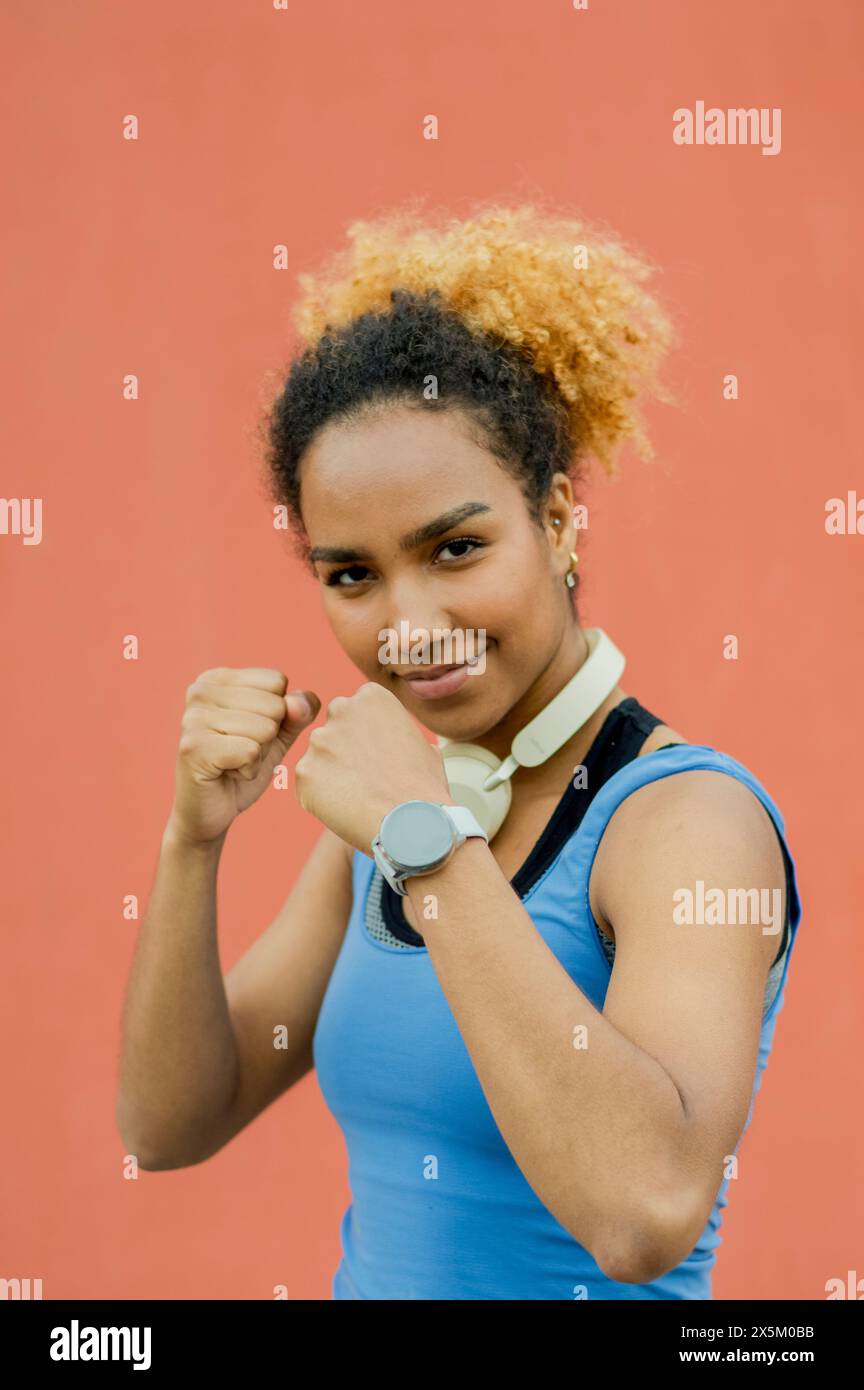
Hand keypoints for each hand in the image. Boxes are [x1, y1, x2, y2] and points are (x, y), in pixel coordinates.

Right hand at [169, 667, 319, 845]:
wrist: (210, 812)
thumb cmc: (243, 767)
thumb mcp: (278, 734)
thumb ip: (298, 712)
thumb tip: (300, 702)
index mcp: (217, 678)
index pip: (277, 681)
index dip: (276, 715)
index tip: (248, 733)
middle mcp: (200, 690)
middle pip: (274, 705)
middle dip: (268, 737)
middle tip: (240, 752)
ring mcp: (193, 717)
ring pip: (265, 728)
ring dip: (259, 755)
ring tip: (233, 762)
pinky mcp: (194, 747)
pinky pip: (251, 751)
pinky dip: (249, 770)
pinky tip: (228, 774)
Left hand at [294, 682, 453, 852]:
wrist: (411, 821)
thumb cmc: (423, 786)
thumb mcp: (422, 743)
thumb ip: (397, 733)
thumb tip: (397, 741)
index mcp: (371, 696)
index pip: (355, 710)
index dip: (365, 736)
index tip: (376, 755)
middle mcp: (341, 709)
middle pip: (333, 728)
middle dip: (342, 749)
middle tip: (363, 776)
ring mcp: (319, 741)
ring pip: (318, 757)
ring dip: (331, 774)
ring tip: (357, 796)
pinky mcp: (303, 771)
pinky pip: (308, 784)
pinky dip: (321, 798)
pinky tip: (345, 808)